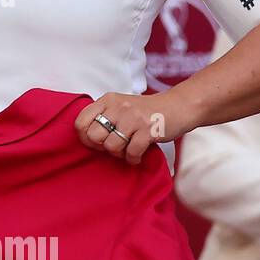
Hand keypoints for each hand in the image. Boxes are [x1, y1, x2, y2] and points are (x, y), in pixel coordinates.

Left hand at [74, 91, 194, 166]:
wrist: (178, 106)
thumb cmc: (146, 111)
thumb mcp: (120, 106)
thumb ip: (104, 116)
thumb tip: (86, 138)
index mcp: (107, 100)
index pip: (80, 121)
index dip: (85, 137)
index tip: (96, 142)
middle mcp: (118, 106)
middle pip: (94, 136)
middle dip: (102, 147)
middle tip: (114, 147)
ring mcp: (133, 118)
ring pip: (111, 146)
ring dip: (119, 154)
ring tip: (128, 150)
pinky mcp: (148, 130)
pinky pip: (131, 152)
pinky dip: (133, 159)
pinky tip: (137, 156)